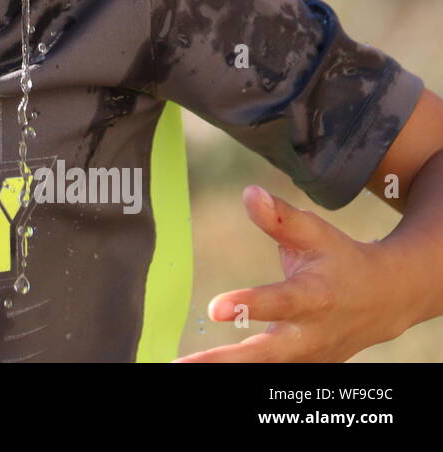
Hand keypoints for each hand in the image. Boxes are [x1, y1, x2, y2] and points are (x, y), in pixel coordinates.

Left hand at [174, 185, 405, 361]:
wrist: (386, 299)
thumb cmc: (340, 259)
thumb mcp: (315, 233)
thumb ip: (279, 217)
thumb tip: (248, 192)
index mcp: (314, 296)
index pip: (280, 303)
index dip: (249, 306)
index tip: (214, 308)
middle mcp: (312, 334)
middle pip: (266, 353)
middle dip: (226, 360)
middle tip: (183, 364)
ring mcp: (309, 356)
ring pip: (266, 370)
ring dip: (225, 370)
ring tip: (182, 368)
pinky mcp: (305, 367)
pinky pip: (270, 374)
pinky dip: (238, 373)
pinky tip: (204, 370)